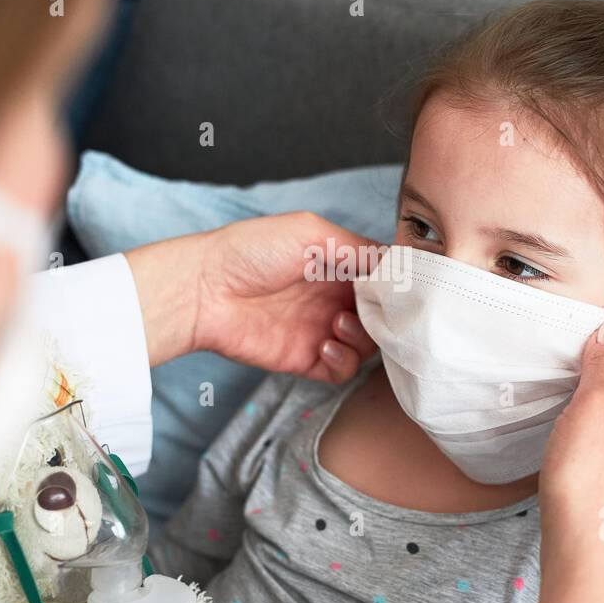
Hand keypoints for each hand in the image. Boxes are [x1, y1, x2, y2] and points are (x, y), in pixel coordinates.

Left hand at [126, 213, 379, 379]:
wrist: (204, 290)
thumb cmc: (249, 251)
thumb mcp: (309, 232)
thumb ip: (356, 247)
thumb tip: (394, 263)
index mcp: (336, 264)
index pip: (382, 278)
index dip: (396, 284)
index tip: (400, 286)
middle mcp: (332, 297)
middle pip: (381, 314)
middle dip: (384, 315)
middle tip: (372, 309)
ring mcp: (320, 329)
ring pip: (368, 344)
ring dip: (362, 337)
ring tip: (337, 323)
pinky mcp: (305, 359)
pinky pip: (342, 370)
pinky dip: (343, 361)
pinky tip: (324, 345)